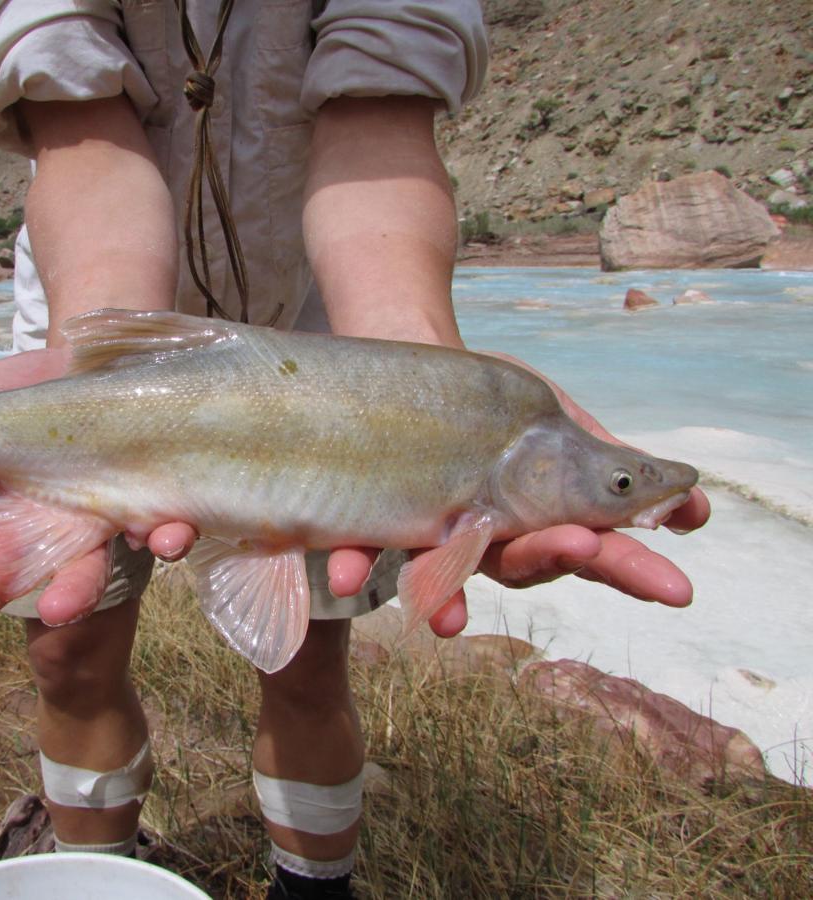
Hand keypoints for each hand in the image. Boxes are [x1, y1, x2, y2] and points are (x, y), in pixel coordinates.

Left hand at [323, 354, 710, 637]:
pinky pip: (356, 544)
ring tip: (449, 614)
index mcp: (532, 521)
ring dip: (446, 588)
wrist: (414, 352)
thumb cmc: (494, 404)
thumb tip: (695, 501)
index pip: (587, 552)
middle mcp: (480, 536)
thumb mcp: (559, 426)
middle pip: (517, 563)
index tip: (672, 587)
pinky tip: (346, 579)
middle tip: (585, 548)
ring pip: (437, 569)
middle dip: (550, 559)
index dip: (629, 572)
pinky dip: (353, 562)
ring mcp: (424, 527)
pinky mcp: (367, 512)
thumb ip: (612, 466)